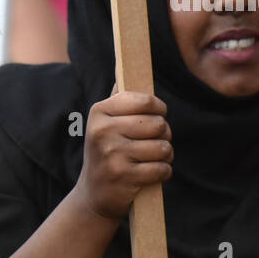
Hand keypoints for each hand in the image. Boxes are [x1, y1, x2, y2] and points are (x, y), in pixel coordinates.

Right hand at [72, 90, 172, 219]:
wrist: (93, 195)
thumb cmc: (107, 153)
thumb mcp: (104, 123)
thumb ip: (117, 97)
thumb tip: (121, 62)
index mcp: (99, 112)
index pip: (147, 101)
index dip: (159, 110)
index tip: (156, 116)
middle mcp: (102, 131)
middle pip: (159, 125)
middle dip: (163, 136)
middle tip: (152, 143)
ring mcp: (112, 154)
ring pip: (164, 147)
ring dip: (164, 156)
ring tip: (151, 159)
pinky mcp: (123, 177)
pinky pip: (162, 168)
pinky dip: (162, 172)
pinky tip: (149, 174)